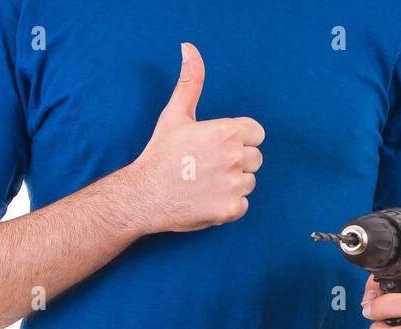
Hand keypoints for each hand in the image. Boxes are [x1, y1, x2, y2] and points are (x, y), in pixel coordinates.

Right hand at [125, 43, 263, 232]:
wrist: (143, 195)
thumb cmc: (160, 154)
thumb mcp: (175, 114)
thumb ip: (190, 81)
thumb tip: (189, 47)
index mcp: (227, 131)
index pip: (256, 134)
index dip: (238, 141)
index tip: (216, 148)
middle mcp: (234, 157)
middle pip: (255, 159)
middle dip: (236, 162)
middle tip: (207, 167)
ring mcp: (234, 185)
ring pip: (249, 182)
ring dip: (233, 184)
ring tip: (205, 183)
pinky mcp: (230, 209)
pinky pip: (243, 205)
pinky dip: (228, 205)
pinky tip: (206, 199)